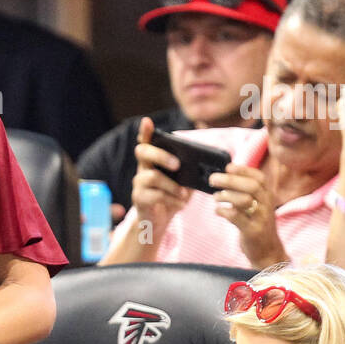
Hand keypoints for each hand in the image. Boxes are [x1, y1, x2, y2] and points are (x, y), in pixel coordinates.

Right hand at [130, 117, 190, 236]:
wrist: (159, 222)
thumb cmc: (171, 198)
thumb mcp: (183, 182)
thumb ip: (190, 171)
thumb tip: (206, 165)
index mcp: (152, 162)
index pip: (146, 142)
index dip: (145, 132)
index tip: (147, 122)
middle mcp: (142, 169)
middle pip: (143, 152)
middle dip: (161, 155)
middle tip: (177, 164)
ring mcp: (138, 184)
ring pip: (152, 177)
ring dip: (173, 186)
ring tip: (184, 195)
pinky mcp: (139, 199)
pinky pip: (156, 195)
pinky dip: (172, 200)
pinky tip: (181, 205)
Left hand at [209, 163, 286, 267]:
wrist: (268, 251)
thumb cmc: (255, 223)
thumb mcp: (255, 206)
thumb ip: (244, 192)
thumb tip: (223, 177)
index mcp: (268, 196)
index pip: (259, 177)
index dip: (243, 170)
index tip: (228, 167)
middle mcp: (267, 205)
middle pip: (251, 186)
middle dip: (230, 180)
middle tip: (212, 179)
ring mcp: (261, 218)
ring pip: (244, 200)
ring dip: (226, 196)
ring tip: (216, 197)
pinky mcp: (252, 231)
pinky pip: (236, 217)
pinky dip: (223, 211)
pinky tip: (218, 211)